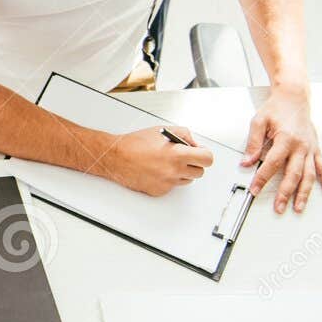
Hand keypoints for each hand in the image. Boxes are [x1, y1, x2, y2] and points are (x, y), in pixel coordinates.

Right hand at [94, 126, 214, 196]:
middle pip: (199, 172)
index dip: (204, 155)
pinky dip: (167, 179)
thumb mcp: (162, 131)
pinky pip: (172, 186)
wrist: (115, 157)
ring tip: (166, 163)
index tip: (200, 153)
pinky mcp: (159, 191)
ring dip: (181, 172)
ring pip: (186, 180)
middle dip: (193, 164)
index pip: (207, 159)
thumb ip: (185, 135)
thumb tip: (195, 144)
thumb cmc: (135, 143)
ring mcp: (167, 183)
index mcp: (178, 154)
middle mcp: (174, 170)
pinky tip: (156, 170)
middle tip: (182, 157)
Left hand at [242, 87, 321, 212]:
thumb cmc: (277, 108)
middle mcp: (301, 146)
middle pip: (293, 174)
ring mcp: (311, 149)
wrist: (294, 98)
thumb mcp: (258, 122)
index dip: (262, 178)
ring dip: (305, 193)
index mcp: (286, 138)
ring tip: (299, 207)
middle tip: (278, 207)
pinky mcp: (316, 150)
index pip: (272, 163)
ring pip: (309, 176)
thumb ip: (253, 143)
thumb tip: (246, 162)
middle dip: (285, 193)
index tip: (255, 189)